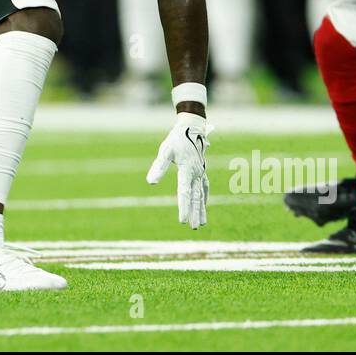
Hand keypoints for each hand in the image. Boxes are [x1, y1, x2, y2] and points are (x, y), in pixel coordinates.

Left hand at [146, 112, 211, 228]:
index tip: (182, 221)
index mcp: (187, 170)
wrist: (191, 127)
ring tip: (200, 223)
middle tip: (192, 227)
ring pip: (201, 195)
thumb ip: (159, 166)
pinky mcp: (201, 170)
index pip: (185, 193)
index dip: (183, 208)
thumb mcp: (165, 151)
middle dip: (193, 212)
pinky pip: (205, 187)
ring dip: (200, 209)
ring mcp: (200, 173)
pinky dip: (204, 197)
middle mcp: (196, 174)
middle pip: (195, 197)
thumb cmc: (176, 139)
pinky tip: (204, 204)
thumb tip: (150, 182)